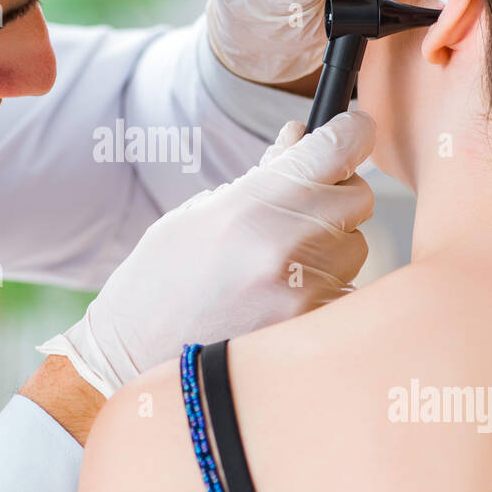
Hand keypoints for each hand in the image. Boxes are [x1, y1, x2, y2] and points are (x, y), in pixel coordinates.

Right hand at [38, 111, 375, 396]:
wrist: (133, 360)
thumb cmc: (158, 282)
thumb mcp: (198, 213)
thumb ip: (261, 177)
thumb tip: (303, 137)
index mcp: (253, 206)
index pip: (338, 149)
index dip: (351, 132)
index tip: (351, 130)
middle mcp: (286, 248)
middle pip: (357, 199)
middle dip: (335, 195)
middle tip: (299, 206)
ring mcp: (303, 295)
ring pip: (356, 247)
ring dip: (331, 244)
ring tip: (279, 260)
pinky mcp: (310, 331)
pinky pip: (343, 292)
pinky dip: (323, 287)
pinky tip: (281, 295)